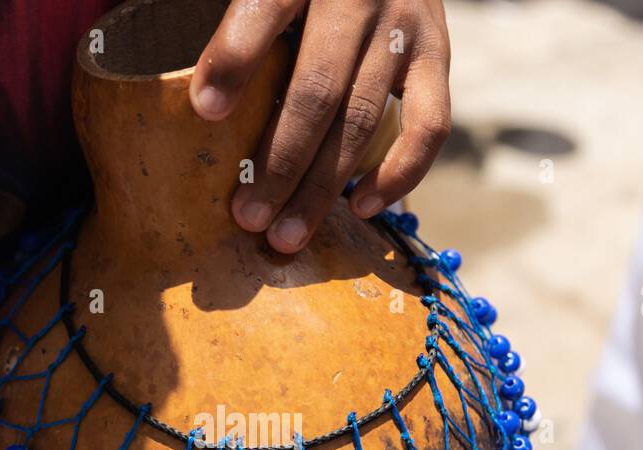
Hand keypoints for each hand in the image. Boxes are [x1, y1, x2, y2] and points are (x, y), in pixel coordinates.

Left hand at [190, 0, 450, 252]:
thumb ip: (245, 30)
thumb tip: (208, 105)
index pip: (266, 8)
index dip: (236, 58)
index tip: (205, 110)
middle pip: (316, 90)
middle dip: (278, 162)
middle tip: (246, 217)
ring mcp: (403, 29)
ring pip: (362, 120)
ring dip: (321, 187)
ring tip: (286, 234)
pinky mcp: (436, 55)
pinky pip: (428, 126)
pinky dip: (398, 173)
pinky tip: (362, 208)